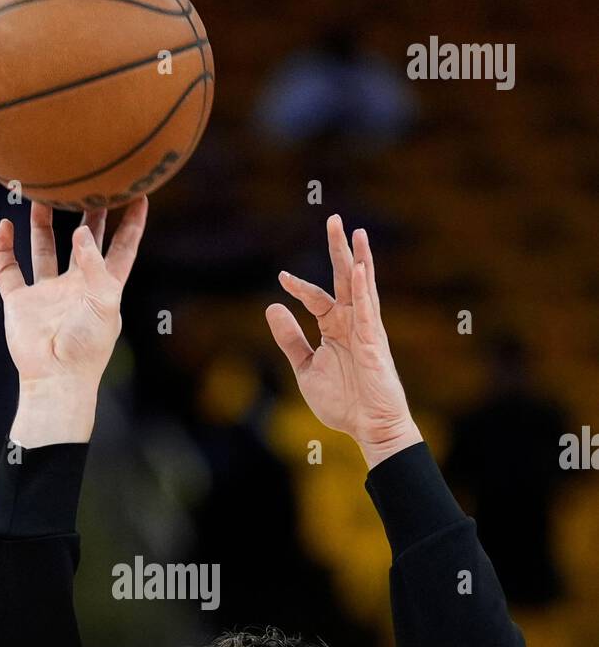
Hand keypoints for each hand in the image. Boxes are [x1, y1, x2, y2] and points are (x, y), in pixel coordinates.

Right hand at [0, 196, 146, 443]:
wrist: (55, 378)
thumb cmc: (87, 346)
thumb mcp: (103, 302)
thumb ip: (94, 265)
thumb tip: (81, 232)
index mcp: (104, 287)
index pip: (122, 248)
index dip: (132, 223)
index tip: (139, 193)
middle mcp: (76, 286)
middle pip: (83, 241)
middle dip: (87, 214)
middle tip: (88, 182)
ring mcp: (47, 293)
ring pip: (44, 248)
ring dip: (43, 223)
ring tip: (43, 194)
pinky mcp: (20, 302)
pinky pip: (8, 269)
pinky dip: (3, 248)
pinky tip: (4, 227)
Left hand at [266, 215, 421, 466]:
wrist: (367, 426)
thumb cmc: (342, 401)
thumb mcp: (305, 368)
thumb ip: (290, 339)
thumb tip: (272, 307)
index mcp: (335, 328)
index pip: (316, 298)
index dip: (299, 287)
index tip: (281, 277)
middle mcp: (352, 323)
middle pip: (344, 279)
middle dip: (339, 250)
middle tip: (334, 219)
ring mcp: (365, 330)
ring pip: (362, 287)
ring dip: (358, 259)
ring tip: (356, 231)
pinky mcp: (375, 342)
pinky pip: (368, 310)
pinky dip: (363, 289)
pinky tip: (359, 268)